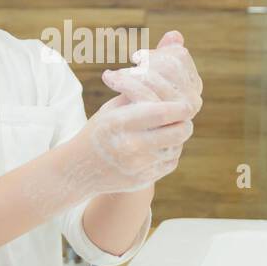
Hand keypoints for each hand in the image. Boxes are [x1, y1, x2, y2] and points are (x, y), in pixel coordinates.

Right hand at [68, 97, 193, 194]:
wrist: (80, 168)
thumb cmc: (100, 130)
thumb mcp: (112, 108)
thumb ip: (140, 96)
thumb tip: (172, 86)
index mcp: (120, 122)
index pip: (162, 112)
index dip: (180, 107)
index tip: (185, 104)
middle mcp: (130, 146)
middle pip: (178, 132)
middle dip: (185, 123)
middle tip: (183, 118)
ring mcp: (138, 166)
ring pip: (176, 148)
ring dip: (176, 138)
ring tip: (167, 131)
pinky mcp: (143, 179)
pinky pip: (170, 163)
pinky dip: (169, 153)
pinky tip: (159, 147)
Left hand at [101, 31, 202, 117]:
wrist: (129, 140)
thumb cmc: (139, 105)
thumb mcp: (150, 78)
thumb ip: (164, 56)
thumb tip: (174, 34)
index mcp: (193, 86)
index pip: (179, 57)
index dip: (157, 53)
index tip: (136, 57)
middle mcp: (193, 101)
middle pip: (169, 66)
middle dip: (145, 62)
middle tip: (127, 65)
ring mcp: (182, 115)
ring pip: (155, 79)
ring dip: (131, 73)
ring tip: (114, 75)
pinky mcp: (164, 123)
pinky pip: (145, 94)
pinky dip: (124, 82)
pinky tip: (108, 78)